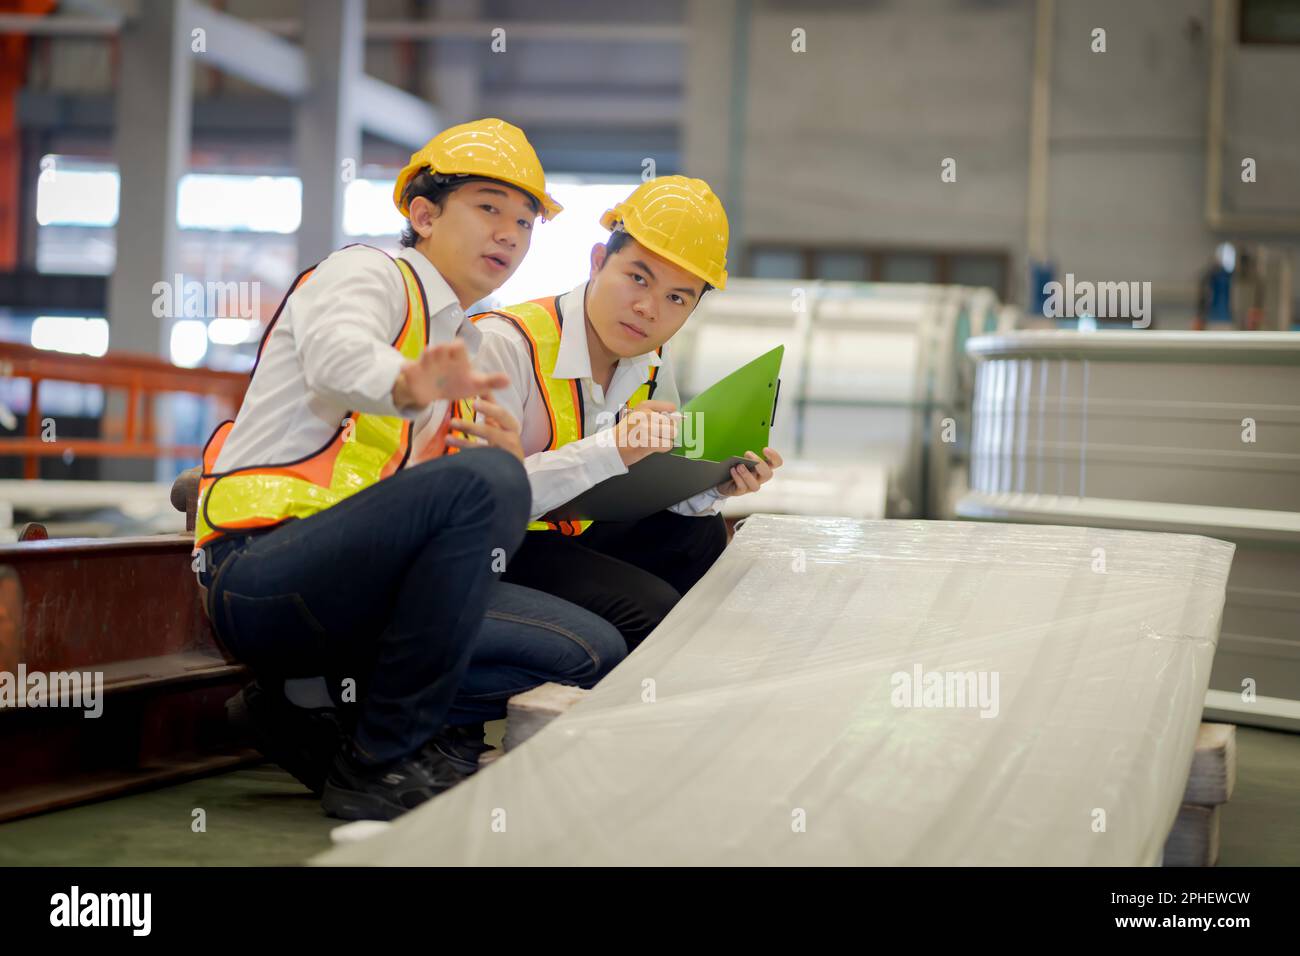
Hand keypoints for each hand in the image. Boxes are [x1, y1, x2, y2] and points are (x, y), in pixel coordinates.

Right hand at [392, 340, 509, 409]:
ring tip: (427, 355)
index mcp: (457, 357)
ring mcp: (427, 364)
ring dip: (426, 355)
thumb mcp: (475, 384)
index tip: (459, 354)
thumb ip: (491, 382)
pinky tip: (407, 369)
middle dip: (440, 349)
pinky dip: (408, 368)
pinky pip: (408, 369)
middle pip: (441, 347)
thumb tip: (509, 380)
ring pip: (425, 355)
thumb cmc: (457, 383)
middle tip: (440, 350)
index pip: (458, 346)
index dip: (458, 348)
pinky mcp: (414, 373)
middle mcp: (442, 357)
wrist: (434, 392)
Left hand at [446, 391, 524, 461]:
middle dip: (474, 425)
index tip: (474, 401)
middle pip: (492, 431)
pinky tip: (449, 440)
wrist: (510, 469)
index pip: (501, 415)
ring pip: (482, 444)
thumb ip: (491, 405)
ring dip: (468, 431)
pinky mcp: (494, 464)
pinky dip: (462, 446)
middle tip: (459, 416)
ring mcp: (502, 454)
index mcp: (511, 426)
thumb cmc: (503, 440)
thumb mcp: (500, 422)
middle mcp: (510, 439)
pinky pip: (476, 454)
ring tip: (452, 423)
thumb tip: (482, 385)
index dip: (488, 408)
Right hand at [613, 400, 677, 466]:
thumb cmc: (625, 433)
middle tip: (657, 434)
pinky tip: (653, 447)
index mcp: (644, 406)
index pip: (671, 407)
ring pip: (672, 434)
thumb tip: (677, 418)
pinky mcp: (649, 442)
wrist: (612, 446)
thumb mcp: (637, 415)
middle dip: (668, 430)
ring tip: (654, 440)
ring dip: (666, 439)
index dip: (670, 417)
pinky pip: (668, 445)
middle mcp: (646, 415)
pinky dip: (663, 448)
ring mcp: (647, 429)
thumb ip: (655, 414)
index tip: (666, 422)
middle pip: (672, 423)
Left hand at [716, 447, 782, 496]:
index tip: (764, 449)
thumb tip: (746, 456)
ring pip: (755, 485)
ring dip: (747, 475)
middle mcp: (760, 478)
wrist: (722, 479)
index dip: (774, 457)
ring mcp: (751, 486)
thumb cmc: (736, 465)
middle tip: (748, 453)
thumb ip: (746, 457)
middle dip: (759, 464)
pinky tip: (732, 470)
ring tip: (739, 465)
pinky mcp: (740, 492)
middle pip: (768, 474)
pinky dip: (737, 478)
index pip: (776, 463)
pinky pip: (742, 488)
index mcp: (764, 467)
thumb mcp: (742, 458)